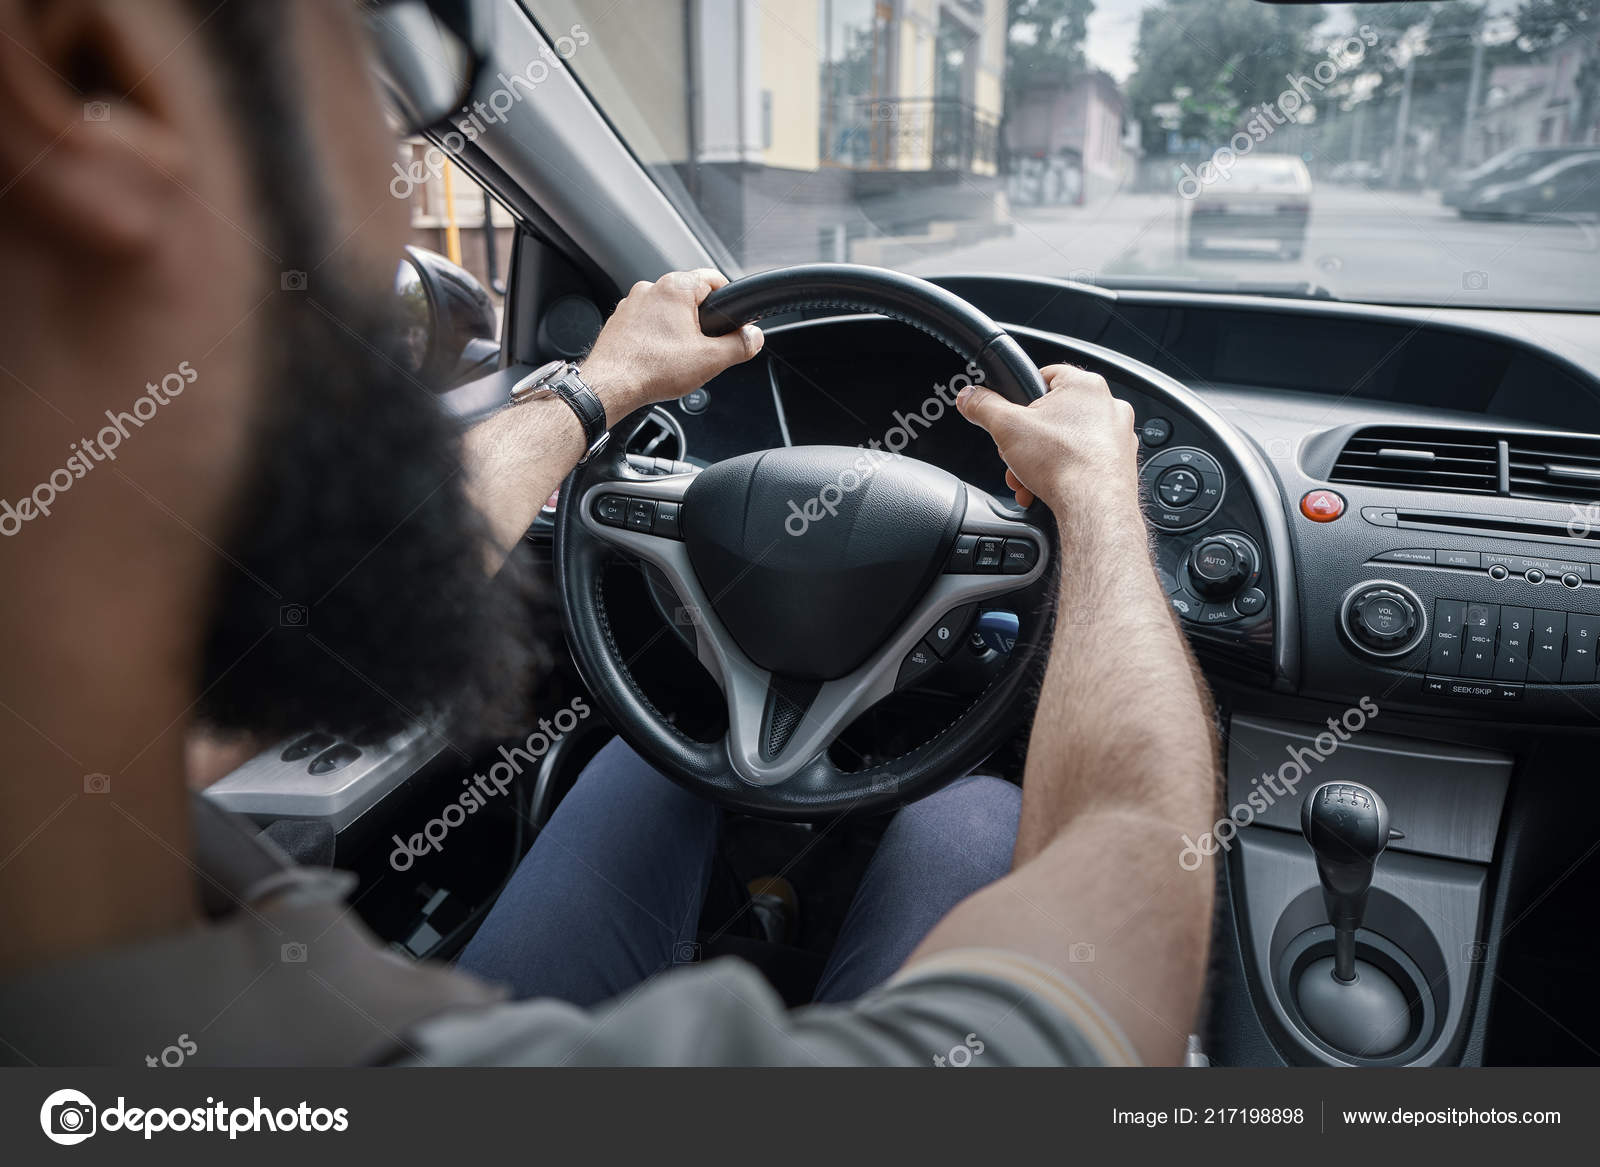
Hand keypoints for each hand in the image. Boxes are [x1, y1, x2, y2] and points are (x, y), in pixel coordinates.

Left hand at [578, 269, 763, 424]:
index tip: (731, 318)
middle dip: (702, 319)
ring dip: (678, 328)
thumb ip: (740, 345)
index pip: (714, 278)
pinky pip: (647, 323)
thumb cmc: (652, 369)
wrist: (610, 386)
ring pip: (667, 310)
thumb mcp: (711, 360)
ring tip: (679, 357)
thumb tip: (754, 337)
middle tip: (706, 347)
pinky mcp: (620, 321)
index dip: (728, 299)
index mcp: (675, 288)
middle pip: (690, 296)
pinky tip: (658, 359)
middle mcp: (650, 288)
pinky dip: (656, 337)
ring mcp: (631, 304)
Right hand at [955, 363, 1138, 512]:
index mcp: (1084, 385)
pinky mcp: (1121, 463)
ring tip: (1029, 478)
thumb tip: (969, 396)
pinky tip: (1049, 488)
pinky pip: (1085, 462)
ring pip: (1068, 441)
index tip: (1011, 412)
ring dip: (1042, 461)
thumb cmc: (1064, 462)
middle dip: (1028, 440)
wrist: (1094, 505)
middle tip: (1016, 454)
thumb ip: (983, 406)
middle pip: (1054, 415)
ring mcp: (1118, 435)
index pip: (1046, 374)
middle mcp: (1108, 405)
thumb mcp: (1006, 427)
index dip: (1022, 394)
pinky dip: (1065, 474)